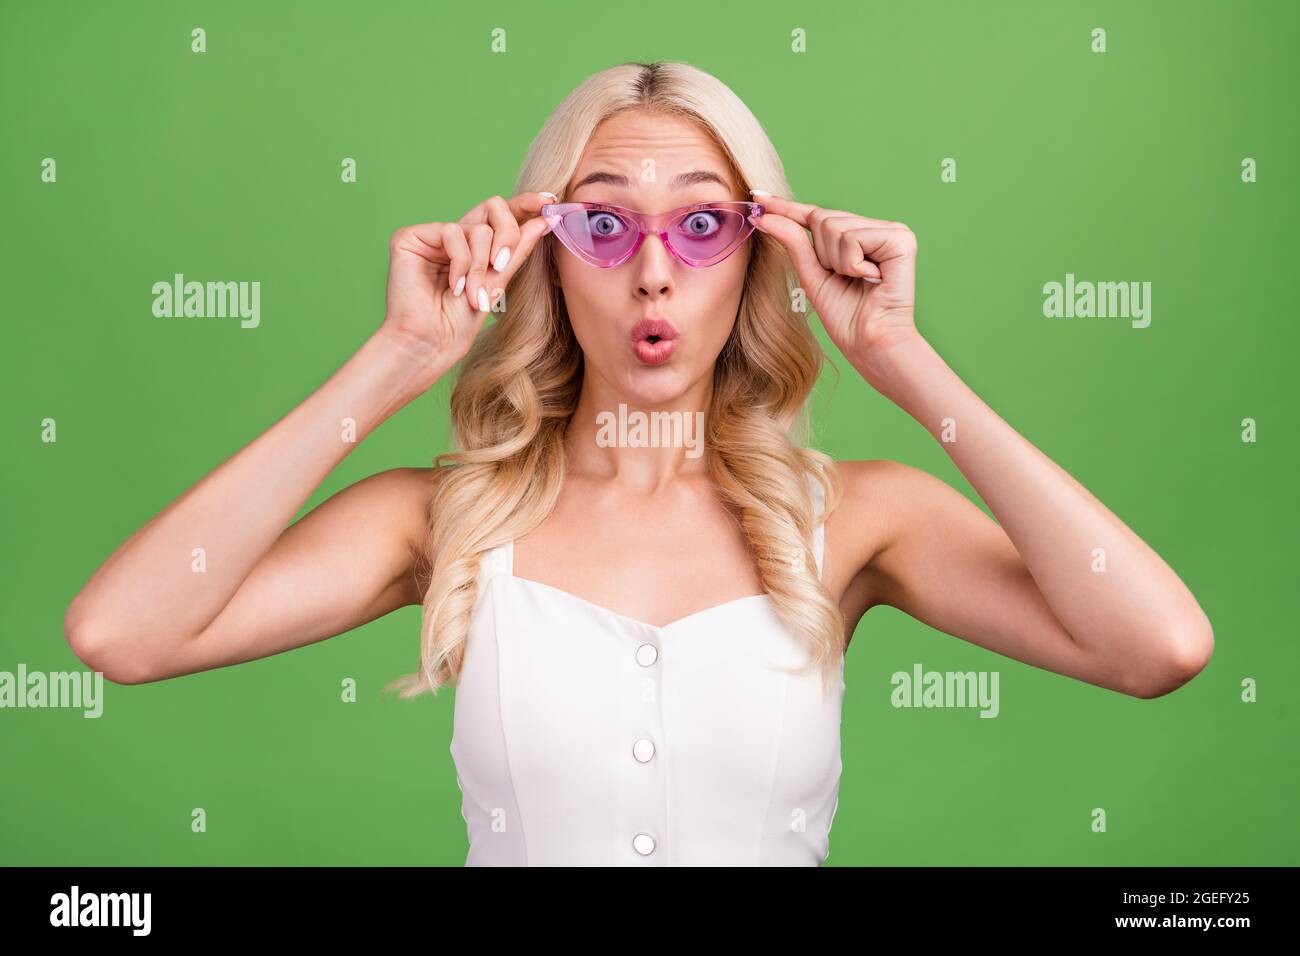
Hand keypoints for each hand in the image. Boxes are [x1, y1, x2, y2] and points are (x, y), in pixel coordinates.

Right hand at [378, 191, 554, 370]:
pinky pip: (452, 232)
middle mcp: (456, 236)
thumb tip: (545, 220)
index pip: (503, 216)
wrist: (431, 343)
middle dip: (507, 236)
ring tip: (474, 294)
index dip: (526, 204)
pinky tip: (454, 285)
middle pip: (494, 208)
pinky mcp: (411, 237)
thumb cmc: (460, 323)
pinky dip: (460, 262)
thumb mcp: (498, 283)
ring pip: (477, 227)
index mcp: (476, 247)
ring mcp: (433, 236)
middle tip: (502, 265)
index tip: (549, 201)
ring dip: (480, 266)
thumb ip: (517, 251)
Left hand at [751, 191, 918, 364]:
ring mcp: (892, 230)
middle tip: (847, 279)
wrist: (870, 342)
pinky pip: (852, 238)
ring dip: (838, 263)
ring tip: (861, 281)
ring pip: (834, 227)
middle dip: (823, 255)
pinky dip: (853, 264)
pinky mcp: (901, 238)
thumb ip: (793, 241)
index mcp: (858, 235)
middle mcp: (876, 228)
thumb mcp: (812, 274)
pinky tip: (873, 278)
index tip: (757, 197)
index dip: (786, 207)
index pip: (815, 215)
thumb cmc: (845, 316)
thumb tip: (764, 213)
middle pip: (822, 218)